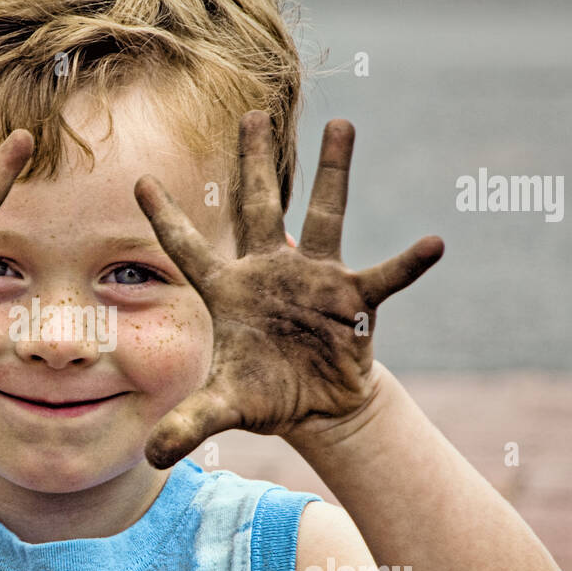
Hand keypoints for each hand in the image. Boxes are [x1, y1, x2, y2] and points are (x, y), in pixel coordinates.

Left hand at [133, 116, 442, 467]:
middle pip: (258, 207)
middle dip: (254, 162)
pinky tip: (433, 243)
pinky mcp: (354, 300)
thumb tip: (151, 458)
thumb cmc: (264, 394)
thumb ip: (189, 423)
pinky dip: (407, 263)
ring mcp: (315, 279)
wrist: (316, 406)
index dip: (165, 217)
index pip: (188, 249)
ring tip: (343, 124)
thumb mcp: (223, 406)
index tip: (138, 179)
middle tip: (251, 112)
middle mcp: (270, 272)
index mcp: (228, 290)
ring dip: (334, 173)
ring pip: (324, 216)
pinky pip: (384, 276)